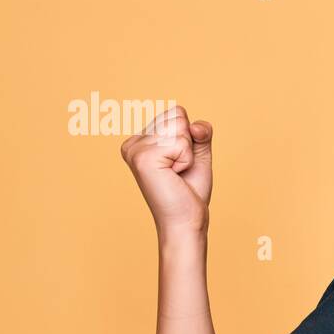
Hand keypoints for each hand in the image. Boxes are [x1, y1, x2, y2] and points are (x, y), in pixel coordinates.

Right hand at [120, 105, 213, 235]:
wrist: (186, 221)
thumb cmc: (190, 191)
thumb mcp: (198, 154)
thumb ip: (200, 132)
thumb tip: (195, 125)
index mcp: (140, 141)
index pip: (176, 112)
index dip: (189, 136)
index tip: (180, 162)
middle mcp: (133, 143)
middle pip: (177, 114)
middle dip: (189, 143)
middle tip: (179, 170)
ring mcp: (135, 150)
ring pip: (180, 126)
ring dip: (188, 152)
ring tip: (176, 173)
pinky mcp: (143, 158)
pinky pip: (181, 142)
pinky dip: (186, 160)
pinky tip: (174, 176)